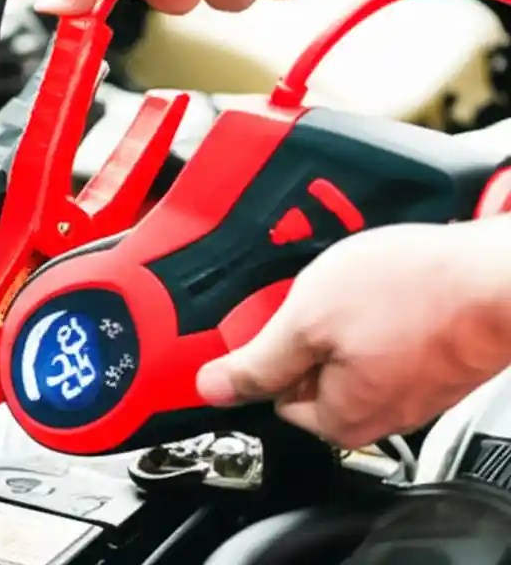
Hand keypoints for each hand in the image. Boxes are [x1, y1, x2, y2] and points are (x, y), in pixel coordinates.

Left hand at [195, 218, 510, 448]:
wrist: (499, 274)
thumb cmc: (415, 293)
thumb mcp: (306, 321)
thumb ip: (256, 362)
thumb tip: (213, 390)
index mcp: (340, 421)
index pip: (275, 396)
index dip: (272, 353)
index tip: (281, 321)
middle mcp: (380, 418)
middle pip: (313, 377)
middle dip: (312, 335)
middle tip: (326, 300)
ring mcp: (415, 391)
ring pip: (353, 354)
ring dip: (349, 321)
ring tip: (365, 292)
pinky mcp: (439, 363)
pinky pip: (389, 341)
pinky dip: (385, 315)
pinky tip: (394, 291)